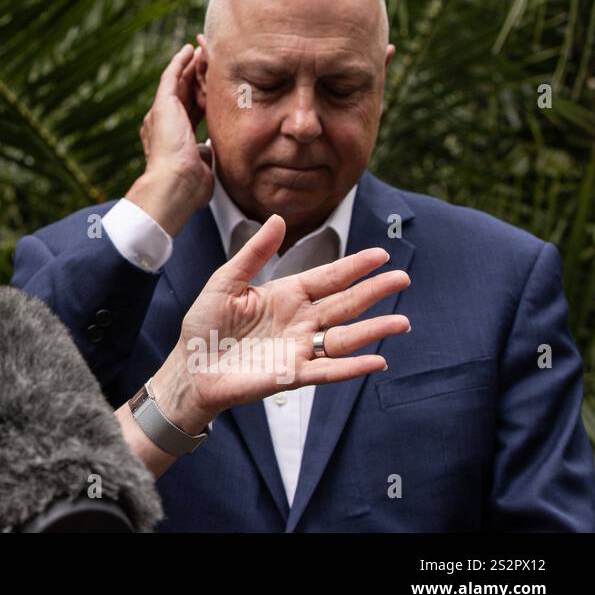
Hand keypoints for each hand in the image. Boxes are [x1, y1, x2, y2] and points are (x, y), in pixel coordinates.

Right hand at [126, 43, 212, 235]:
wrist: (175, 185)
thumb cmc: (190, 186)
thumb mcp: (203, 167)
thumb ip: (204, 155)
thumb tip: (208, 150)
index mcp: (174, 139)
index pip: (192, 113)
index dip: (203, 99)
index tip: (214, 89)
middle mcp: (163, 123)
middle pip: (185, 94)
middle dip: (197, 78)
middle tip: (208, 61)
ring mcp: (161, 113)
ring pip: (178, 82)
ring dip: (191, 65)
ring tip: (202, 50)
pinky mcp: (162, 104)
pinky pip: (171, 76)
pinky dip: (180, 62)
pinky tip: (190, 49)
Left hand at [150, 214, 410, 434]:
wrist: (191, 366)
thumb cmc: (205, 325)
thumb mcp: (225, 282)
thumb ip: (253, 253)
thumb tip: (277, 218)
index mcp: (285, 294)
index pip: (327, 277)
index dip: (353, 266)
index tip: (381, 254)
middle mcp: (299, 320)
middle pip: (344, 303)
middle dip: (374, 291)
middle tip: (403, 278)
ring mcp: (299, 348)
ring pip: (345, 337)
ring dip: (373, 330)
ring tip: (402, 321)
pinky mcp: (292, 375)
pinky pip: (328, 370)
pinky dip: (353, 367)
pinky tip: (377, 360)